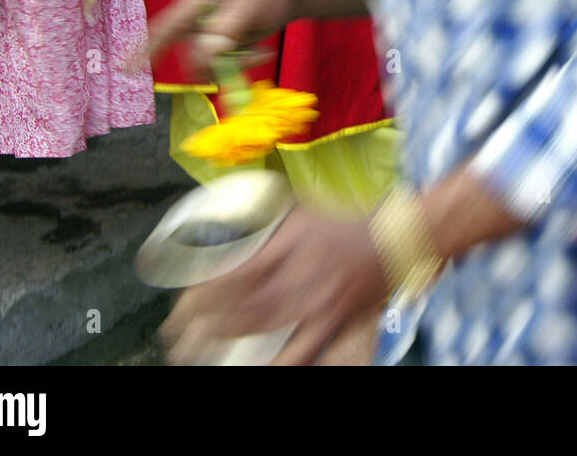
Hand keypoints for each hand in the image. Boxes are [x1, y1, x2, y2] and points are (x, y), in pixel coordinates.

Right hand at [143, 0, 296, 77]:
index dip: (143, 50)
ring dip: (234, 65)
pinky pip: (223, 66)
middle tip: (253, 54)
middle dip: (218, 64)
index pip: (163, 29)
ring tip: (260, 50)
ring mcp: (207, 34)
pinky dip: (241, 65)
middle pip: (191, 57)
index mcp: (194, 4)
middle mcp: (195, 20)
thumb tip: (207, 52)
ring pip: (208, 65)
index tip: (124, 69)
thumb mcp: (250, 7)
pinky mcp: (220, 46)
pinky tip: (260, 51)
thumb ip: (228, 28)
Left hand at [160, 206, 389, 365]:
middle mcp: (301, 273)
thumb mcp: (305, 208)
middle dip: (204, 319)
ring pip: (263, 327)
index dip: (205, 290)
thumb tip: (234, 219)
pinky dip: (277, 363)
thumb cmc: (350, 218)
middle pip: (243, 303)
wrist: (399, 237)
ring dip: (226, 339)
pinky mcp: (335, 319)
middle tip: (177, 328)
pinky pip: (302, 350)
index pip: (237, 271)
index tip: (183, 297)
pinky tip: (255, 368)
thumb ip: (271, 218)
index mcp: (291, 242)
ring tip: (197, 347)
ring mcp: (318, 301)